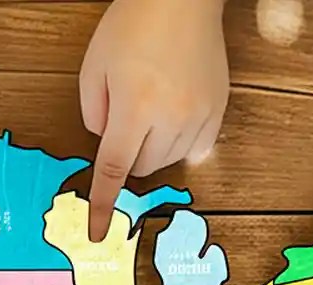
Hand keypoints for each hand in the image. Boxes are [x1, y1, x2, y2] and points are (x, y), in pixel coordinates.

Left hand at [81, 0, 230, 241]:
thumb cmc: (133, 25)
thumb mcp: (93, 68)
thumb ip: (94, 114)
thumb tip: (108, 144)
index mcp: (135, 106)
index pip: (114, 169)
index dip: (102, 203)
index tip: (97, 232)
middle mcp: (171, 116)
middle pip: (143, 167)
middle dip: (129, 154)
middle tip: (125, 117)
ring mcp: (200, 114)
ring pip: (169, 160)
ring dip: (153, 147)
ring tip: (149, 106)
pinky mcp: (219, 108)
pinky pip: (196, 148)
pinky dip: (178, 141)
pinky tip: (172, 115)